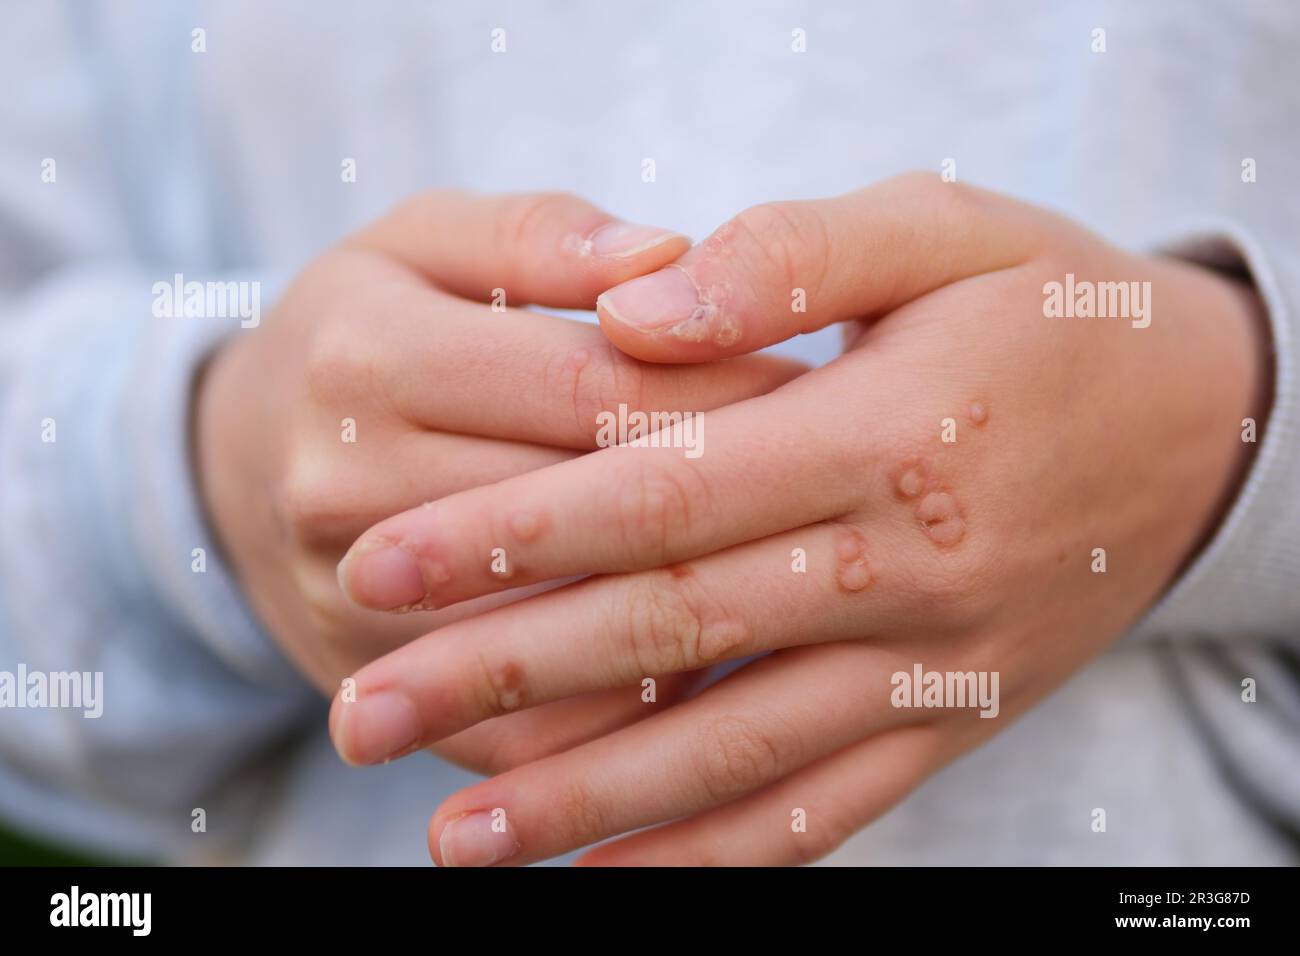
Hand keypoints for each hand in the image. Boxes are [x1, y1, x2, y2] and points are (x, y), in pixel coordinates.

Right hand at [193, 189, 803, 771]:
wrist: (244, 463)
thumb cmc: (370, 329)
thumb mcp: (424, 243)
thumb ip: (540, 236)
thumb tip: (666, 258)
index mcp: (370, 358)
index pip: (591, 391)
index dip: (724, 393)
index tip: (825, 391)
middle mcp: (348, 491)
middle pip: (587, 515)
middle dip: (732, 503)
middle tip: (843, 492)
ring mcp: (352, 606)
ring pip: (569, 634)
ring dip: (700, 621)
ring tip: (807, 591)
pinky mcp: (376, 684)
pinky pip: (527, 728)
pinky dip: (633, 714)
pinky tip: (726, 685)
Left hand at [331, 174, 1268, 863]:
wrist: (1207, 424)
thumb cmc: (1056, 309)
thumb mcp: (944, 231)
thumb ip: (788, 260)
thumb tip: (633, 311)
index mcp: (884, 438)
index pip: (661, 498)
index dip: (511, 534)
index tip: (386, 566)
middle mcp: (903, 572)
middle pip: (667, 635)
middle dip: (501, 679)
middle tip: (362, 717)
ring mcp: (930, 667)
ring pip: (732, 752)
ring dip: (584, 803)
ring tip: (451, 838)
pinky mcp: (951, 722)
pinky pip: (824, 810)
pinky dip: (715, 856)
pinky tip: (612, 877)